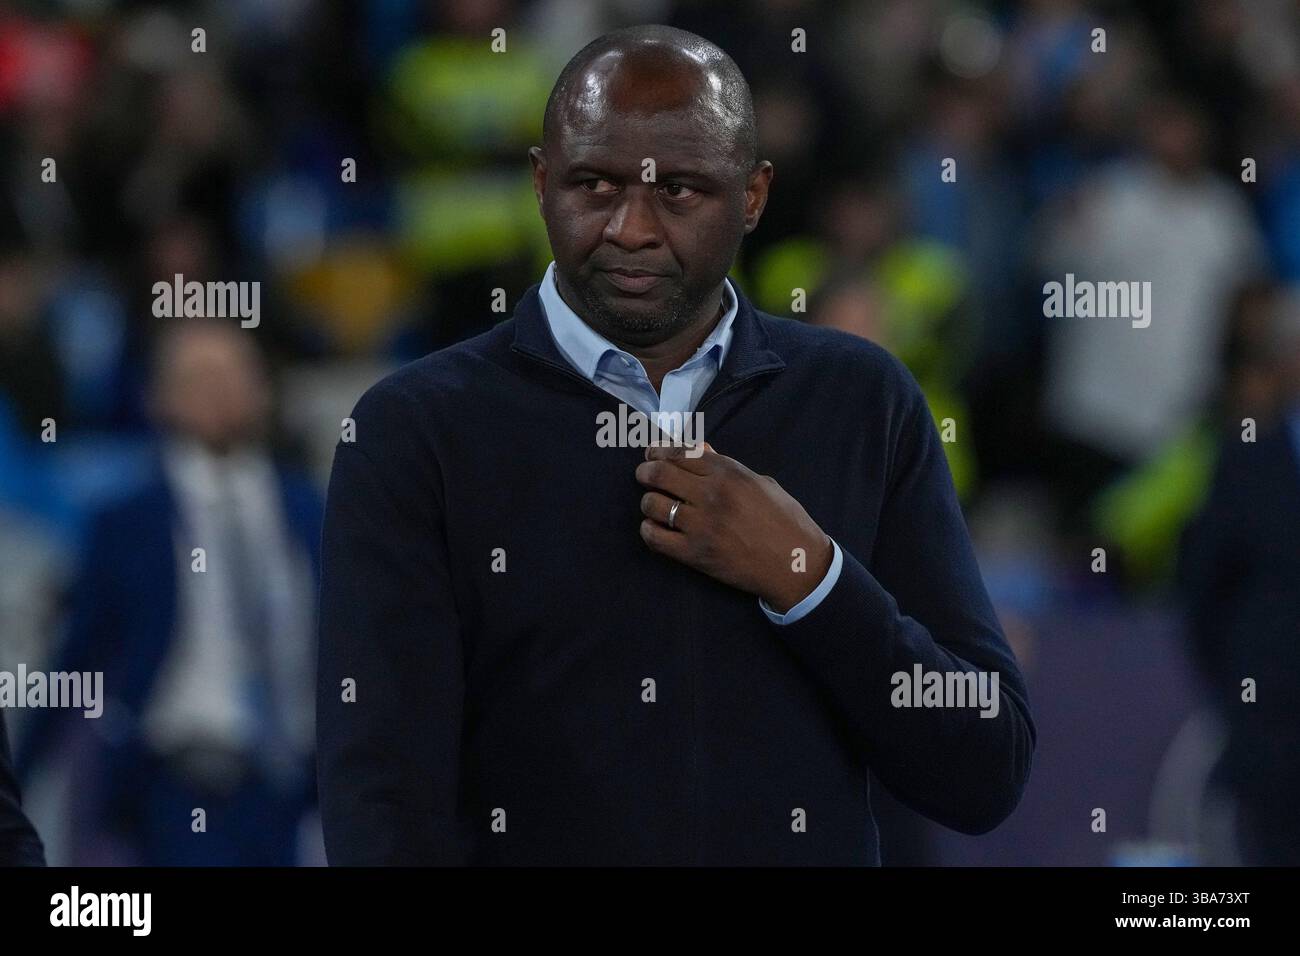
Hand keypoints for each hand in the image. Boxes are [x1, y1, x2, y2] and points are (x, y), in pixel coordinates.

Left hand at [635, 442, 833, 612]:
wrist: (796, 564)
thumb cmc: (784, 520)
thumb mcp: (761, 483)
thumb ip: (727, 466)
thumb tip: (700, 449)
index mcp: (729, 473)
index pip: (681, 453)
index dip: (659, 452)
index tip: (651, 455)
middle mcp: (711, 494)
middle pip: (660, 474)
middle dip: (645, 472)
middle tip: (644, 476)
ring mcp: (702, 525)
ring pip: (653, 504)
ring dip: (648, 502)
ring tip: (653, 505)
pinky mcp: (695, 554)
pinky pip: (655, 538)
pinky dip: (648, 530)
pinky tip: (654, 529)